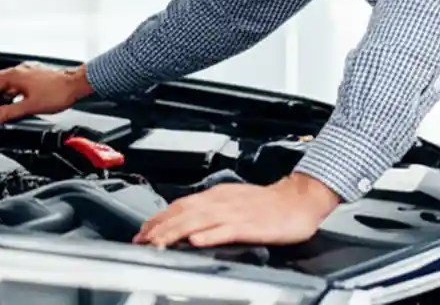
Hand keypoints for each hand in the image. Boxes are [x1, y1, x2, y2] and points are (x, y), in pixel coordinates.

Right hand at [0, 61, 94, 121]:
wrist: (76, 84)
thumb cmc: (58, 92)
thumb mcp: (31, 106)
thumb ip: (10, 112)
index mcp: (15, 76)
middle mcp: (18, 71)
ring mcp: (26, 72)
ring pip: (3, 81)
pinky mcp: (32, 75)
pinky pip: (12, 82)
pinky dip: (5, 92)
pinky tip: (8, 100)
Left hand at [133, 173, 340, 247]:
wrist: (299, 199)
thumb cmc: (269, 204)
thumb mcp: (233, 201)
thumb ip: (210, 210)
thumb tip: (187, 223)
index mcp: (216, 196)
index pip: (179, 205)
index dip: (158, 218)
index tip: (142, 232)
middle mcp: (221, 201)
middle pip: (183, 213)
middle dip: (159, 228)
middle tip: (141, 241)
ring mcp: (235, 213)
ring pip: (198, 221)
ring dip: (176, 232)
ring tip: (158, 243)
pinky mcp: (250, 225)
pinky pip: (226, 230)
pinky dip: (209, 235)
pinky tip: (196, 241)